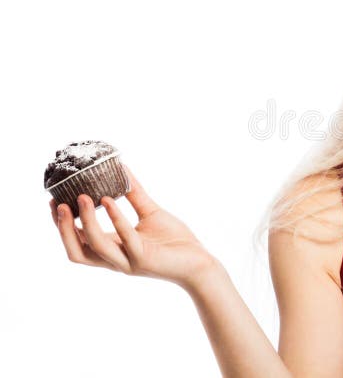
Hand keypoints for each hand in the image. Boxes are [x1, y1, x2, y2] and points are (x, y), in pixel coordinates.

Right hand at [50, 164, 219, 290]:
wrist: (200, 262)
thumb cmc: (175, 242)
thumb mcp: (150, 214)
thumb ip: (135, 195)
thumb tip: (123, 169)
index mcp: (113, 250)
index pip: (77, 242)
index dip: (61, 226)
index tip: (54, 202)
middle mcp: (115, 259)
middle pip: (77, 250)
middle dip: (64, 229)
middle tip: (59, 203)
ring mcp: (128, 261)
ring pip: (96, 246)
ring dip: (86, 222)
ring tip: (83, 197)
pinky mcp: (144, 259)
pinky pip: (126, 238)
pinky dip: (116, 219)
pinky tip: (110, 200)